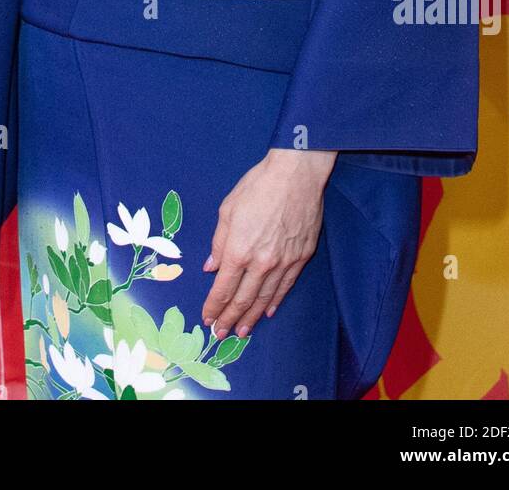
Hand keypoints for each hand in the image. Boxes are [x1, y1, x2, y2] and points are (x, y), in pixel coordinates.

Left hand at [202, 148, 337, 339]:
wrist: (296, 175)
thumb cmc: (258, 186)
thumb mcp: (227, 210)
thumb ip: (218, 243)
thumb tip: (210, 268)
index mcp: (239, 250)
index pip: (223, 288)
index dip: (214, 306)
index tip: (207, 318)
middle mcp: (261, 262)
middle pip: (243, 299)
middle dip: (229, 318)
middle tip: (221, 334)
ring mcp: (284, 262)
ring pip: (265, 298)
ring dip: (252, 317)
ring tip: (242, 331)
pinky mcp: (301, 257)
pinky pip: (286, 286)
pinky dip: (275, 300)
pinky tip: (269, 311)